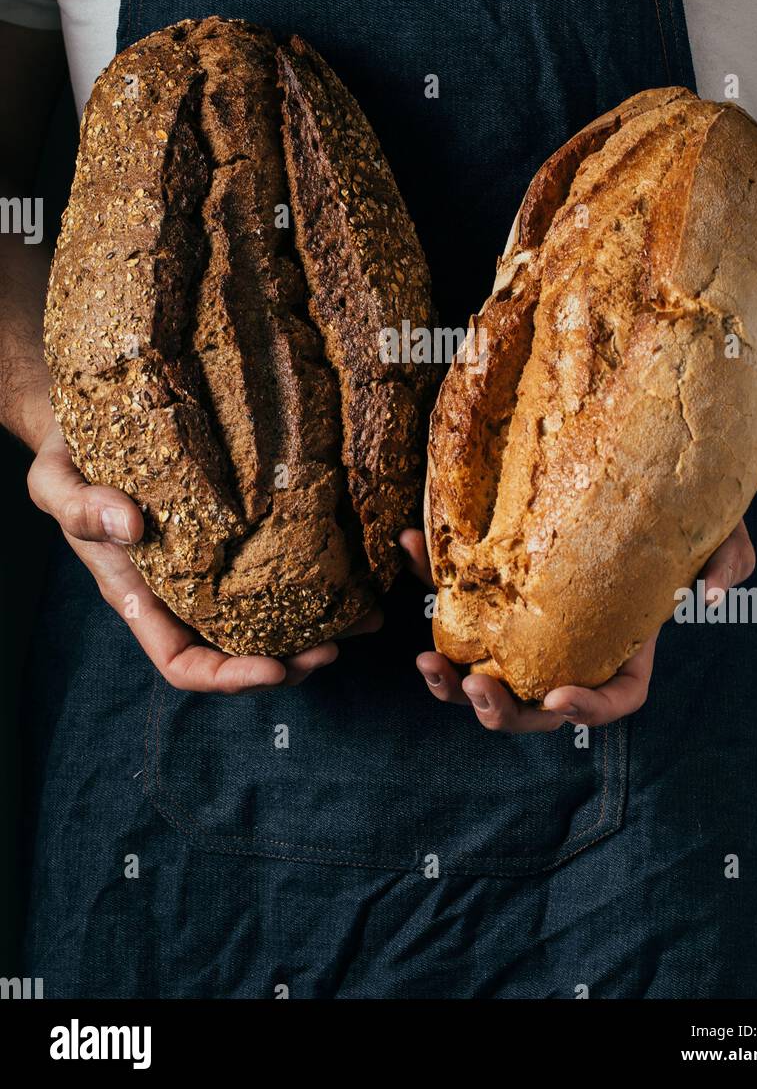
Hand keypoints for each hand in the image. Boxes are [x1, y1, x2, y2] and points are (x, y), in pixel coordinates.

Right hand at [27, 421, 381, 693]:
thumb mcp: (56, 480)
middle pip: (239, 651)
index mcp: (141, 596)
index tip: (274, 669)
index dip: (229, 678)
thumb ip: (82, 509)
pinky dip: (318, 572)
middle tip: (335, 644)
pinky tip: (356, 566)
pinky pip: (280, 561)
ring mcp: (216, 561)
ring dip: (316, 624)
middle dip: (289, 660)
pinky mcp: (241, 526)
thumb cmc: (67, 456)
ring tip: (362, 617)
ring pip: (270, 613)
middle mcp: (184, 589)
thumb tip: (131, 525)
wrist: (85, 417)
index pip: (184, 663)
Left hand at [401, 518, 754, 733]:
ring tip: (424, 665)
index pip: (613, 699)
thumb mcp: (723, 531)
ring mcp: (527, 620)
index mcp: (625, 647)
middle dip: (498, 713)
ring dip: (450, 682)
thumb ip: (729, 560)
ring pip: (483, 672)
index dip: (587, 712)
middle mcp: (571, 645)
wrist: (645, 465)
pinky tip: (410, 543)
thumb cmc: (687, 508)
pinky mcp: (493, 580)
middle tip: (476, 687)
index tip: (558, 699)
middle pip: (532, 706)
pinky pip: (456, 592)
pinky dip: (427, 576)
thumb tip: (706, 595)